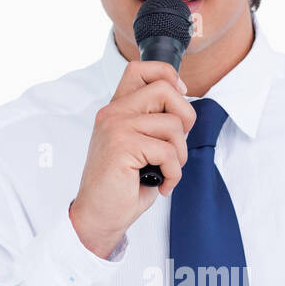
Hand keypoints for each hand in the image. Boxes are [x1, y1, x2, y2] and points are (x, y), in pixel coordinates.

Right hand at [69, 60, 195, 257]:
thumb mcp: (141, 147)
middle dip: (185, 118)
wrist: (99, 216)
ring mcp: (117, 127)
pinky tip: (161, 184)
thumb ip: (155, 123)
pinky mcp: (123, 146)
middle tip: (177, 146)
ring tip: (166, 171)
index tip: (178, 102)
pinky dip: (173, 173)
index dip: (168, 77)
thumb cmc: (121, 186)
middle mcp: (114, 113)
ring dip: (179, 155)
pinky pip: (168, 152)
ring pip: (173, 125)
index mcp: (117, 109)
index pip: (141, 69)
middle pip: (165, 89)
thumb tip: (184, 109)